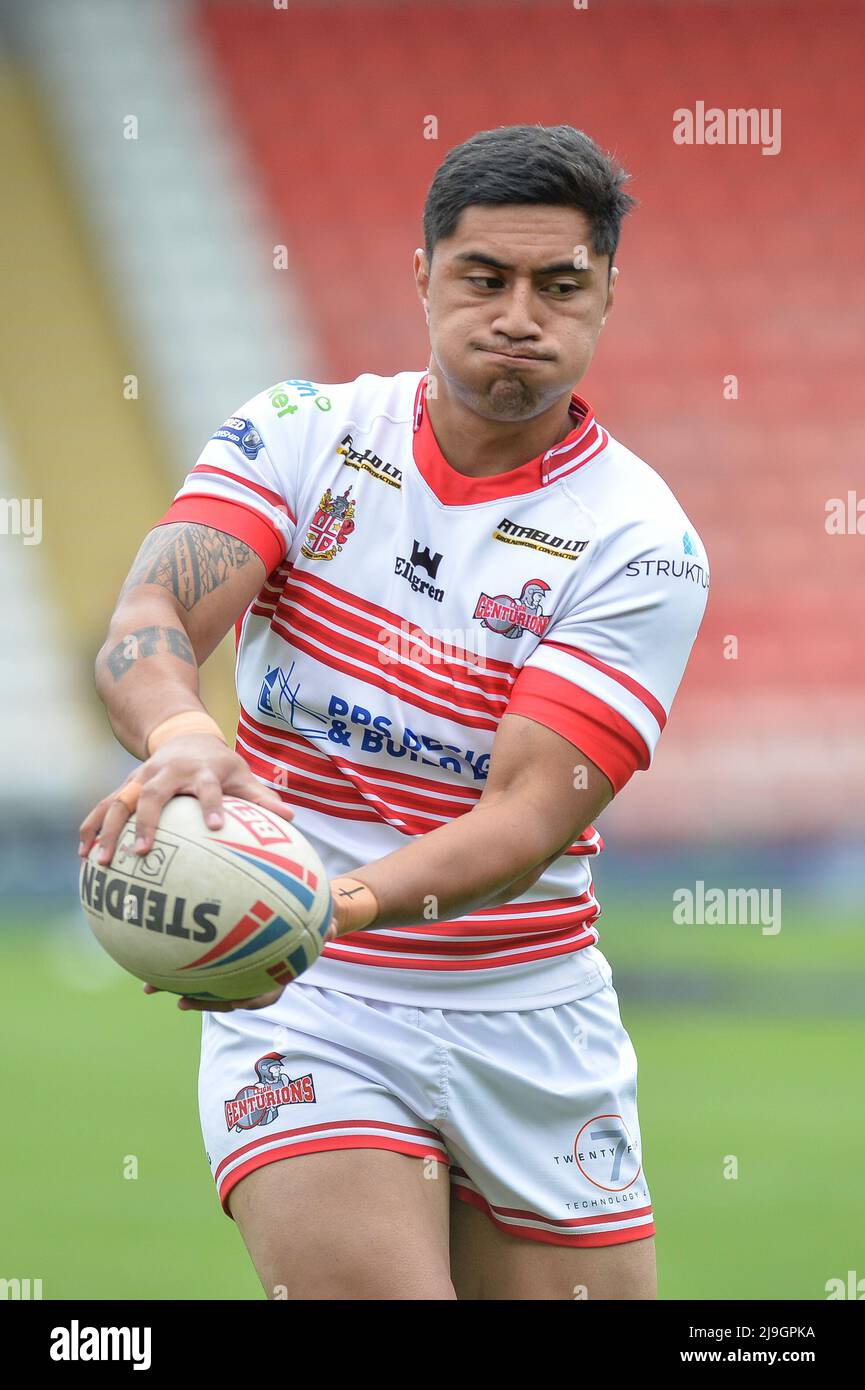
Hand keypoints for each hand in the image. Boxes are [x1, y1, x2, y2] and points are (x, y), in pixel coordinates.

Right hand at [78, 733, 294, 864]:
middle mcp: (167, 773)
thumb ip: (263, 799)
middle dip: (146, 821)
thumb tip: (292, 820)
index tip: (216, 827)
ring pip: (120, 800)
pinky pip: (105, 806)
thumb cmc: (219, 764)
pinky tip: (84, 854)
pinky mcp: (126, 785)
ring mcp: (142, 778)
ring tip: (102, 861)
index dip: (212, 804)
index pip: (207, 787)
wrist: (184, 734)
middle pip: (153, 794)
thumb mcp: (242, 775)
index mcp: (200, 771)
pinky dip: (93, 827)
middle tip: (143, 851)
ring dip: (109, 830)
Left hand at [141, 916, 338, 1012]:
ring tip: (147, 984)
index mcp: (274, 977)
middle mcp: (250, 978)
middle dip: (194, 999)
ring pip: (202, 981)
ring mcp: (233, 969)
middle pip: (219, 996)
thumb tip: (334, 926)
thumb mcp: (327, 921)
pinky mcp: (220, 954)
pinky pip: (198, 957)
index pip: (255, 998)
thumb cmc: (317, 919)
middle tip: (170, 997)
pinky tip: (153, 942)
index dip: (235, 1003)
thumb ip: (329, 925)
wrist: (309, 916)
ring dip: (174, 983)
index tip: (220, 1004)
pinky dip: (176, 956)